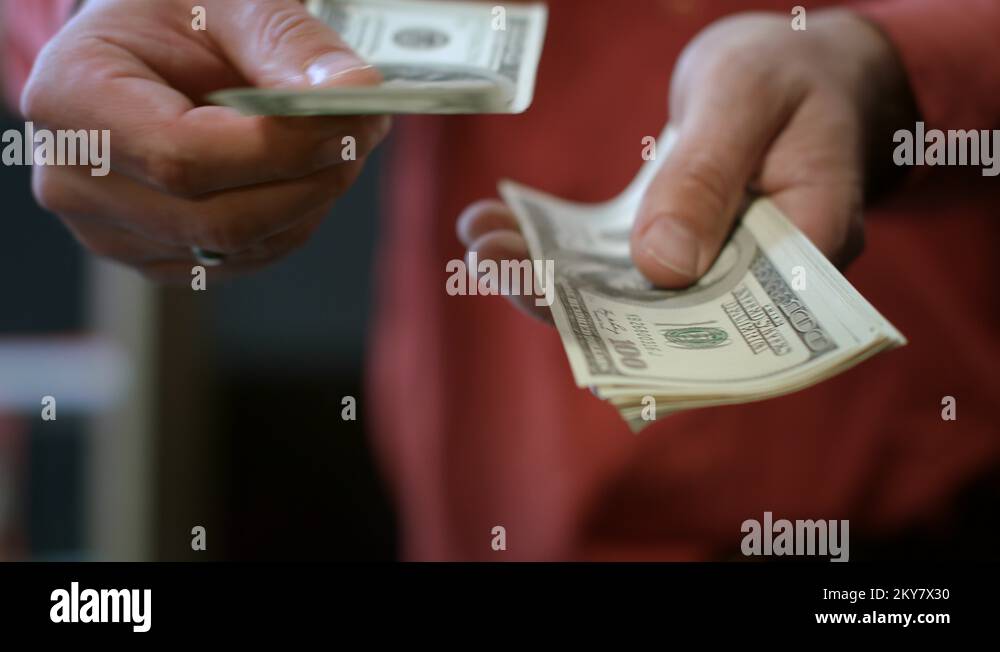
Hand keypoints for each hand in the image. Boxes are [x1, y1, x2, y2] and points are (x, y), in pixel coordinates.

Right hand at [22, 0, 389, 281]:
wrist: (143, 49)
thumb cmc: (175, 15)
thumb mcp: (231, 2)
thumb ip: (290, 46)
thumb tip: (354, 94)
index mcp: (72, 101)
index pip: (183, 160)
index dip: (282, 150)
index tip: (354, 119)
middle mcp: (77, 182)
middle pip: (218, 220)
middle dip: (312, 179)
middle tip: (366, 130)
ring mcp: (112, 231)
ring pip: (241, 247)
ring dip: (312, 199)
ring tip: (339, 140)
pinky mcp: (155, 257)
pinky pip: (243, 259)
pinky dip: (292, 220)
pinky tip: (302, 172)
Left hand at [458, 9, 915, 320]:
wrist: (796, 65)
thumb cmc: (790, 72)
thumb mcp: (746, 99)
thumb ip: (708, 179)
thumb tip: (660, 268)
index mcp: (807, 252)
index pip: (735, 325)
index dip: (650, 338)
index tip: (568, 312)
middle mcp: (758, 283)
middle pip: (662, 322)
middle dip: (571, 301)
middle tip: (496, 266)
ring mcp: (711, 270)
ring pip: (626, 297)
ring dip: (550, 276)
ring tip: (483, 242)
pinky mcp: (674, 247)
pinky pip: (612, 262)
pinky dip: (557, 246)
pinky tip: (501, 223)